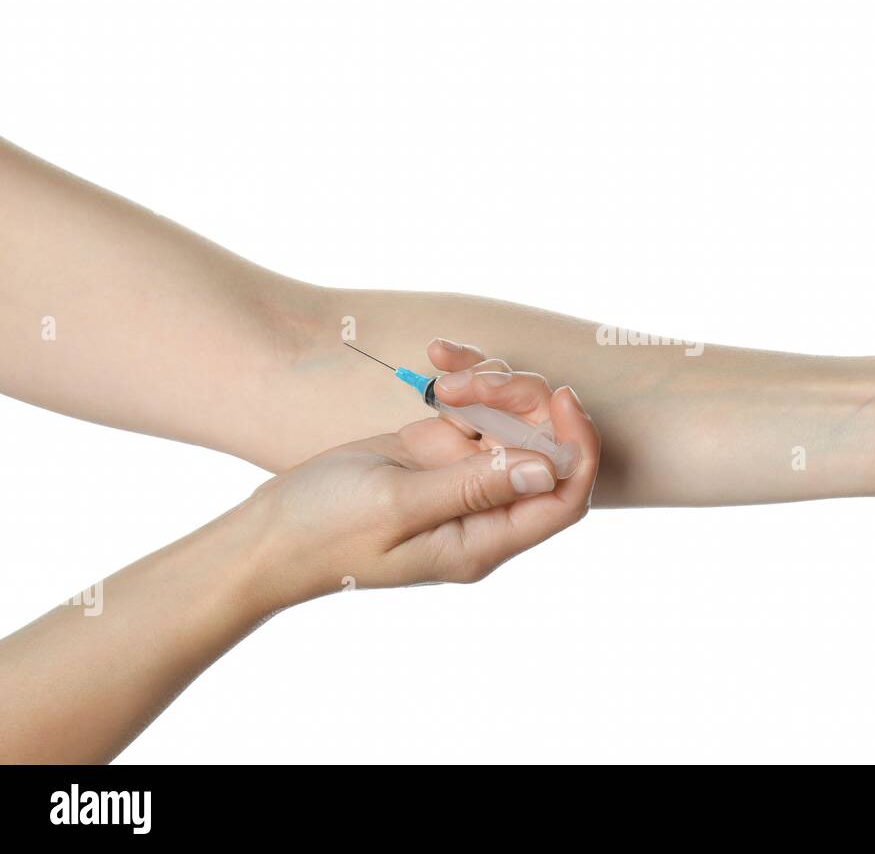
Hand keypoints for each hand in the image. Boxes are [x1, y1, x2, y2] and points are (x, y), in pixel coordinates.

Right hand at [247, 345, 598, 606]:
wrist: (268, 533)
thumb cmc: (324, 531)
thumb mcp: (397, 507)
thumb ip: (474, 489)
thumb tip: (547, 469)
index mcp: (484, 542)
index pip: (564, 497)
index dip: (577, 446)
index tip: (561, 398)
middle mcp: (484, 513)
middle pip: (544, 450)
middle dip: (524, 404)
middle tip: (473, 383)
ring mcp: (462, 479)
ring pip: (512, 422)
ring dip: (490, 386)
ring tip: (441, 378)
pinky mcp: (438, 451)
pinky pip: (475, 409)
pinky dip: (465, 380)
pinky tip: (437, 361)